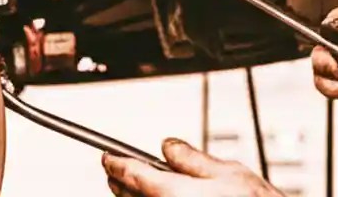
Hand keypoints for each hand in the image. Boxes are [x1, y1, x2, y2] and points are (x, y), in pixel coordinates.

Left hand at [102, 139, 282, 195]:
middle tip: (114, 169)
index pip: (131, 175)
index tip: (108, 156)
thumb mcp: (229, 173)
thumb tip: (168, 146)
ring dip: (132, 196)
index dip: (116, 162)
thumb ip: (192, 158)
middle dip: (120, 181)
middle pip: (129, 196)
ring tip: (131, 185)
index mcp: (173, 194)